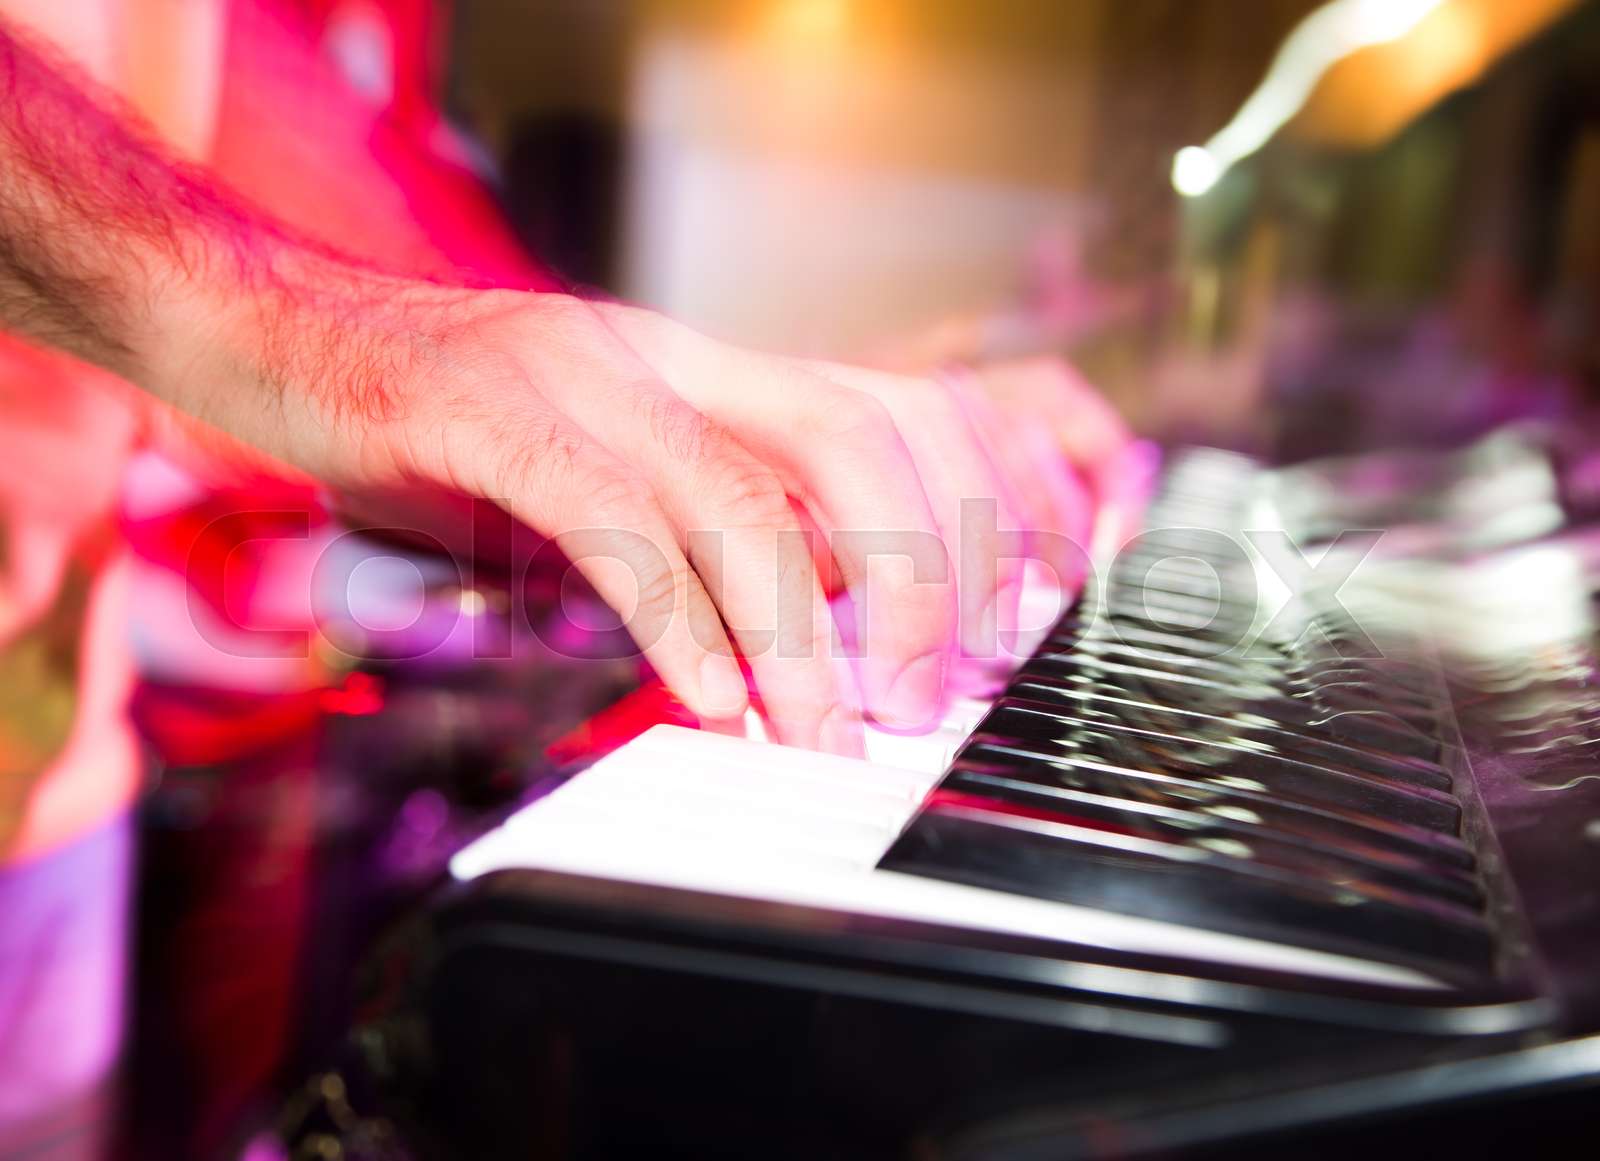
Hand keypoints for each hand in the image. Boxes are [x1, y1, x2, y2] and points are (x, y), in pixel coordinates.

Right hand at [181, 276, 1129, 752]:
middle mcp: (666, 357)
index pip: (898, 409)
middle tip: (931, 694)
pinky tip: (713, 694)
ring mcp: (581, 375)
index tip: (1000, 625)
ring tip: (830, 731)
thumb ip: (688, 535)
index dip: (976, 512)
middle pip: (862, 435)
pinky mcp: (485, 414)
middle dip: (925, 572)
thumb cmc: (439, 418)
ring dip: (805, 630)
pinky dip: (678, 617)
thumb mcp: (595, 466)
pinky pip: (613, 519)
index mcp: (707, 368)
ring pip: (744, 492)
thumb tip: (777, 643)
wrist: (276, 336)